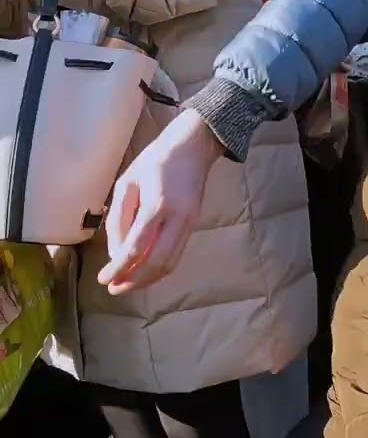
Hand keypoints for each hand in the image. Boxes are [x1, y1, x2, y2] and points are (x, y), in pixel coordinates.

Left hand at [97, 110, 221, 294]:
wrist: (193, 149)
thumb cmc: (154, 161)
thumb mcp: (127, 183)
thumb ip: (119, 218)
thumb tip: (115, 252)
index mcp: (157, 206)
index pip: (136, 248)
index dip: (118, 268)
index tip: (103, 279)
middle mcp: (177, 220)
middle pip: (157, 263)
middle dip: (134, 281)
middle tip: (114, 289)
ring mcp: (190, 224)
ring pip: (170, 264)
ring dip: (148, 280)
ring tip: (128, 285)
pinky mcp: (194, 226)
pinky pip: (176, 255)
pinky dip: (159, 269)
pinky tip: (144, 271)